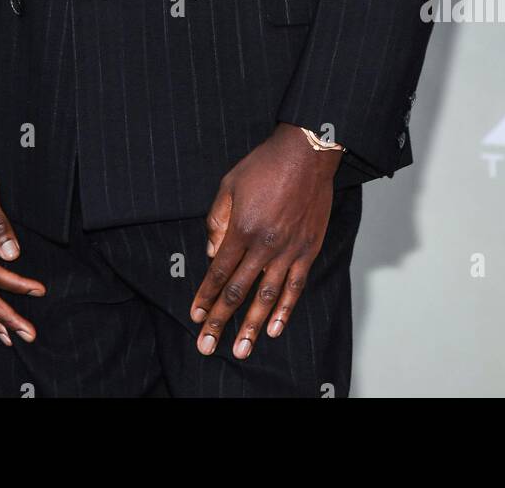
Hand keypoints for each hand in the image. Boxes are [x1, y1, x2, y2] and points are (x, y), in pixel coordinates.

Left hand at [189, 123, 341, 358]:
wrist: (306, 154)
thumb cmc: (265, 165)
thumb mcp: (229, 185)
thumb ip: (217, 220)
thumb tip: (212, 253)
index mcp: (241, 229)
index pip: (219, 272)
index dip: (206, 296)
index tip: (196, 316)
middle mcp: (264, 245)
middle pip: (238, 291)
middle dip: (221, 321)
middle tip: (208, 346)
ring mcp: (288, 250)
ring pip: (266, 297)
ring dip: (252, 326)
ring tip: (241, 350)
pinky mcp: (307, 250)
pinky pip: (294, 287)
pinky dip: (284, 310)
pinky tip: (275, 329)